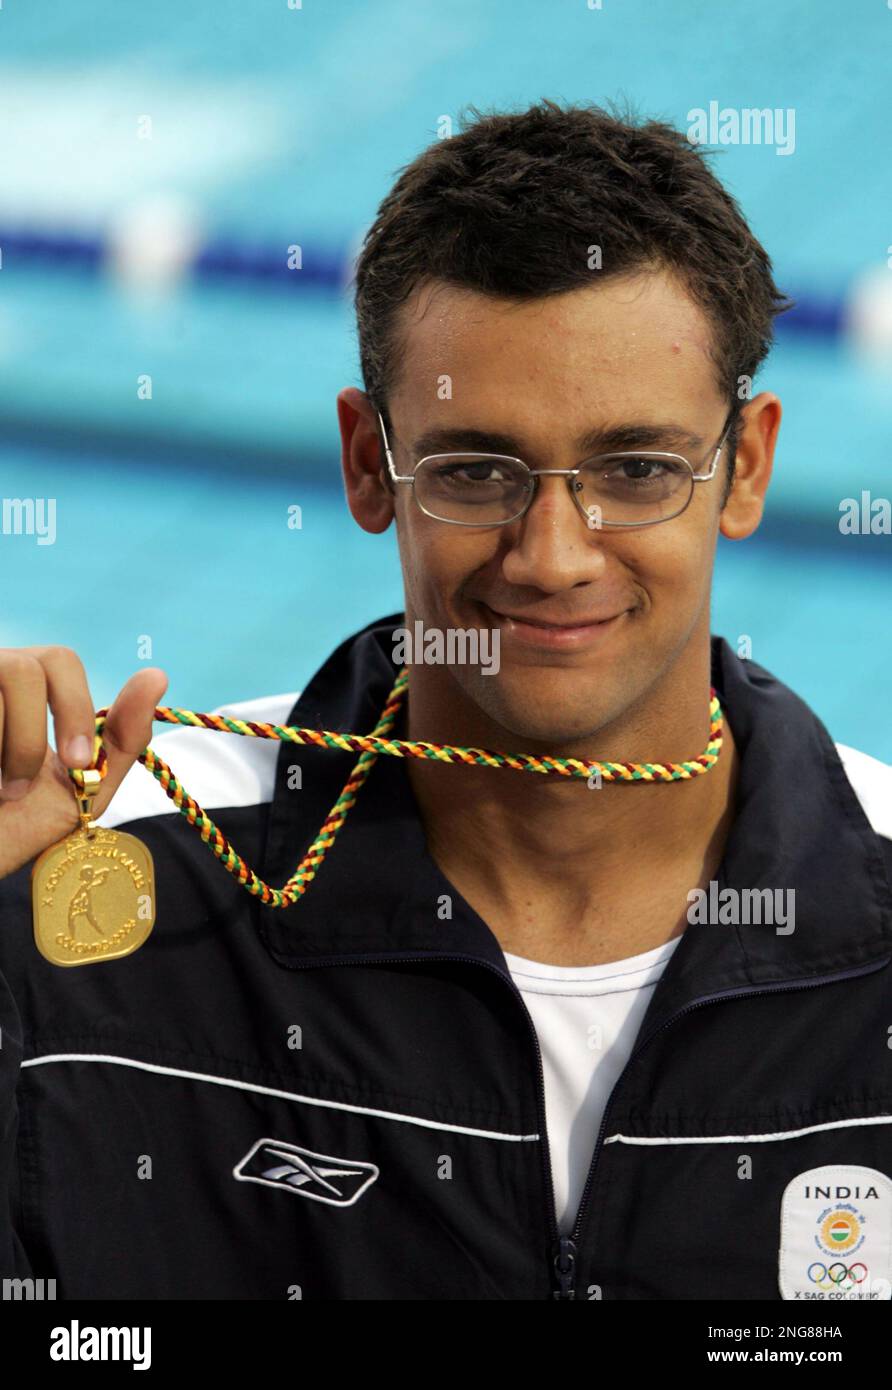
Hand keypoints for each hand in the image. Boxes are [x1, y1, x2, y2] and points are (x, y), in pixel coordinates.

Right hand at [0, 647, 167, 879]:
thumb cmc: (13, 824)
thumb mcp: (78, 786)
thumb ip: (120, 738)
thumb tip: (157, 676)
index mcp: (23, 689)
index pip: (59, 660)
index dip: (76, 707)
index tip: (79, 763)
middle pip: (28, 665)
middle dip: (44, 729)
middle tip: (39, 778)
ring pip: (3, 681)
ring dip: (12, 748)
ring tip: (1, 790)